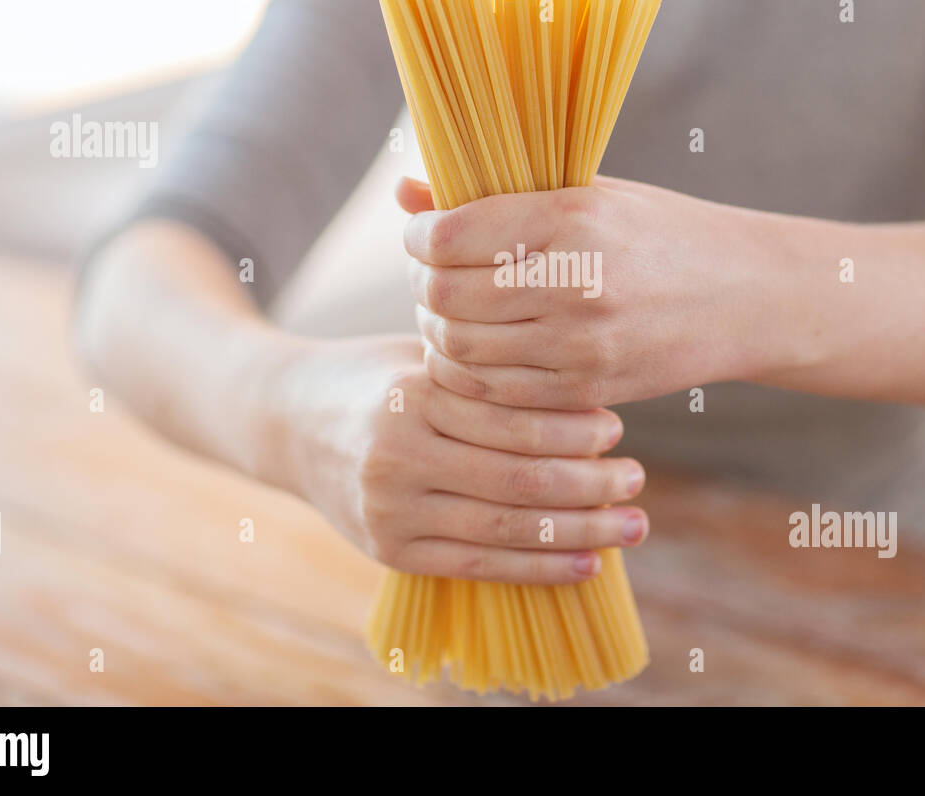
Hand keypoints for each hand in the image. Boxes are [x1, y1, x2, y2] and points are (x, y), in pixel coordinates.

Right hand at [256, 334, 647, 584]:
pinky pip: (478, 565)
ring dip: (580, 533)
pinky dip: (538, 568)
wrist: (287, 421)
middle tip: (637, 482)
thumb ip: (489, 379)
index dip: (572, 429)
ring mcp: (389, 510)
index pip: (512, 421)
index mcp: (411, 394)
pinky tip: (585, 564)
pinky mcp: (388, 551)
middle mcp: (396, 455)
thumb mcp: (424, 357)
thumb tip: (590, 401)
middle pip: (517, 480)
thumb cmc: (377, 379)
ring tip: (631, 527)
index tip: (616, 429)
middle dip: (590, 487)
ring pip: (505, 529)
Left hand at [397, 175, 766, 409]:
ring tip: (450, 311)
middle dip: (420, 284)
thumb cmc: (660, 233)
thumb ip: (495, 194)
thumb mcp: (587, 193)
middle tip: (429, 274)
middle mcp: (573, 282)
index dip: (416, 236)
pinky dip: (468, 372)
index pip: (447, 236)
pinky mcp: (588, 388)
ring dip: (438, 330)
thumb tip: (404, 189)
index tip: (421, 232)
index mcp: (571, 218)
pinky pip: (494, 392)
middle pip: (444, 296)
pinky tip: (477, 349)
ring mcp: (581, 344)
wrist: (746, 297)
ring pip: (460, 348)